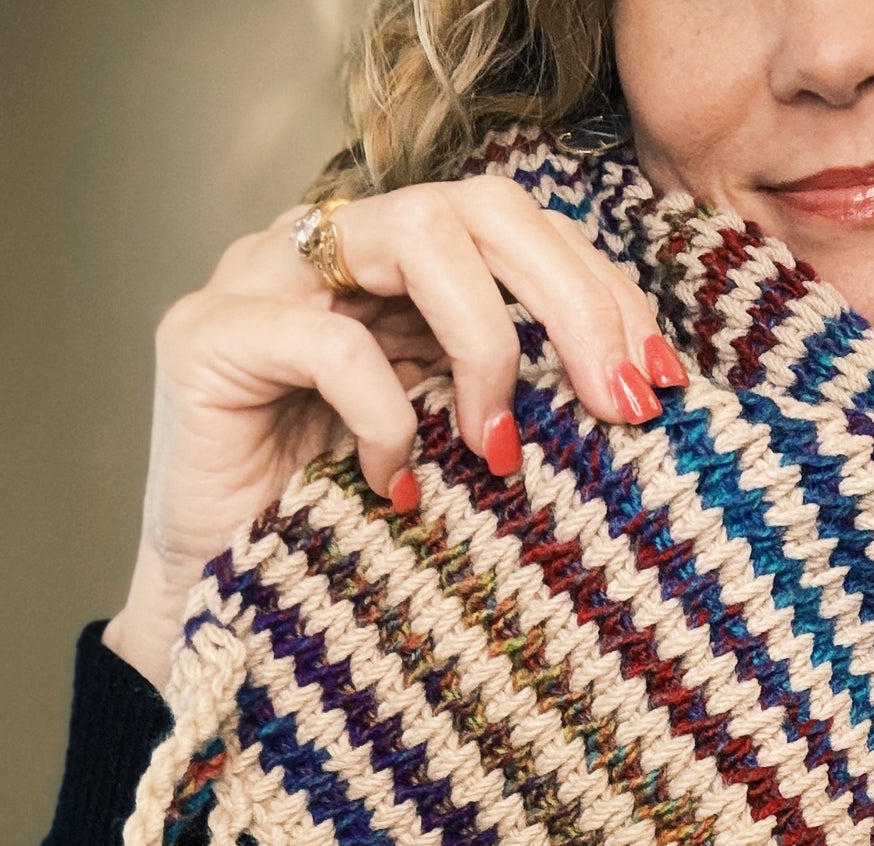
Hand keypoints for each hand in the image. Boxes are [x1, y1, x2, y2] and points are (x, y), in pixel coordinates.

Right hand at [103, 176, 687, 689]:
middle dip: (574, 301)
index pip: (526, 231)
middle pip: (483, 207)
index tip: (658, 384)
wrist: (231, 603)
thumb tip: (645, 395)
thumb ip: (529, 405)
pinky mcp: (207, 336)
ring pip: (414, 236)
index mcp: (403, 270)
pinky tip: (399, 488)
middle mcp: (336, 250)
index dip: (605, 295)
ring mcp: (263, 278)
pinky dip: (389, 417)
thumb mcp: (466, 459)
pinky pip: (329, 340)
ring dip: (486, 344)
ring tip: (497, 451)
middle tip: (618, 402)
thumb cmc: (356, 533)